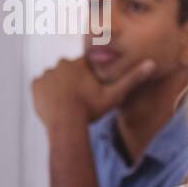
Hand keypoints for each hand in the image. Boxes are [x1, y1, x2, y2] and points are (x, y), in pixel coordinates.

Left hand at [32, 55, 155, 124]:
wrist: (66, 123)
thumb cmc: (90, 109)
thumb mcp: (114, 95)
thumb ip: (132, 79)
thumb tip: (152, 64)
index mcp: (80, 63)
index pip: (85, 67)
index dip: (88, 80)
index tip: (90, 92)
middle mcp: (61, 63)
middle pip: (69, 72)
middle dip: (74, 83)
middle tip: (80, 101)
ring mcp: (46, 74)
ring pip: (56, 79)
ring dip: (61, 88)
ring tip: (68, 104)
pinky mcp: (35, 84)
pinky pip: (42, 86)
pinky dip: (47, 93)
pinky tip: (56, 104)